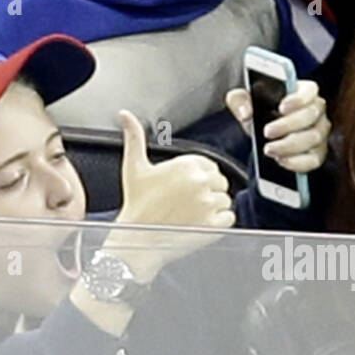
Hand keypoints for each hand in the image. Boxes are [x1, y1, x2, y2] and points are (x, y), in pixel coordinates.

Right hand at [106, 110, 235, 277]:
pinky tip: (202, 223)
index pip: (209, 166)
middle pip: (220, 182)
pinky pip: (229, 218)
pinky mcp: (213, 225)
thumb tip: (125, 115)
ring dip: (213, 207)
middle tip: (189, 202)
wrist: (137, 239)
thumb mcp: (134, 167)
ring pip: (225, 200)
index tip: (187, 187)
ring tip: (193, 213)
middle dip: (208, 191)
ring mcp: (207, 204)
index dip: (200, 176)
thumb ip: (135, 137)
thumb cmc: (136, 204)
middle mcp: (199, 182)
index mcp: (185, 165)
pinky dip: (220, 222)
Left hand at [226, 80, 330, 173]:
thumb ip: (239, 100)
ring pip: (313, 138)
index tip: (282, 107)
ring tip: (269, 149)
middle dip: (289, 125)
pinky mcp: (316, 154)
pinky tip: (281, 160)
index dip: (299, 99)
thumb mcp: (244, 99)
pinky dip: (298, 162)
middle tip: (267, 132)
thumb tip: (245, 113)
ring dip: (290, 146)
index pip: (310, 90)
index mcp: (303, 91)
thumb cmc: (258, 109)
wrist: (261, 131)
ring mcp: (319, 133)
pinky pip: (313, 160)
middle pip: (311, 115)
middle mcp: (316, 111)